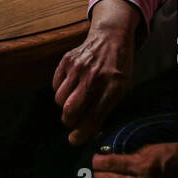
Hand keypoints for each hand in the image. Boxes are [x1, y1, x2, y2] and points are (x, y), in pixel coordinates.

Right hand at [52, 0, 138, 145]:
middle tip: (72, 121)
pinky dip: (60, 91)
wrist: (111, 37)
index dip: (81, 133)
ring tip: (72, 103)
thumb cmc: (119, 68)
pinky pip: (55, 85)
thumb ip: (106, 109)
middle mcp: (94, 78)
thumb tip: (88, 132)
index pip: (93, 118)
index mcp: (113, 88)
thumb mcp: (122, 89)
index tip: (74, 140)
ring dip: (63, 107)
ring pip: (59, 99)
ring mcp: (78, 68)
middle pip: (70, 110)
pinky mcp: (67, 60)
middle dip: (69, 121)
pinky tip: (70, 88)